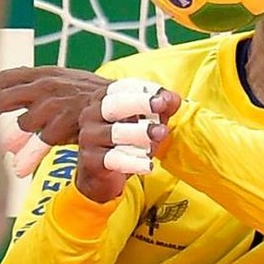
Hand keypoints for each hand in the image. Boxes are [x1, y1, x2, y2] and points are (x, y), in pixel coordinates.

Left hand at [0, 65, 116, 146]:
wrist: (122, 102)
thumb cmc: (88, 96)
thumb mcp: (62, 82)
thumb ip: (36, 88)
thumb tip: (6, 97)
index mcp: (43, 74)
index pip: (6, 77)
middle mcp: (47, 85)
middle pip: (6, 98)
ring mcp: (57, 103)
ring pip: (24, 123)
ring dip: (10, 140)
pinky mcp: (68, 122)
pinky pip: (43, 141)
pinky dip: (30, 157)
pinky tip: (20, 169)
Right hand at [73, 81, 181, 203]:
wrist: (99, 175)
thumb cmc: (125, 142)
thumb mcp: (145, 121)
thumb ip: (160, 107)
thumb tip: (174, 99)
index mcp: (103, 100)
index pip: (122, 88)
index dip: (144, 90)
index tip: (163, 98)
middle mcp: (92, 115)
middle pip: (114, 104)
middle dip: (140, 103)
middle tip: (161, 107)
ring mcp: (90, 138)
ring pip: (116, 133)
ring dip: (141, 133)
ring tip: (161, 134)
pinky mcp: (92, 161)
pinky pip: (114, 159)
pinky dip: (133, 162)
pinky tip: (148, 165)